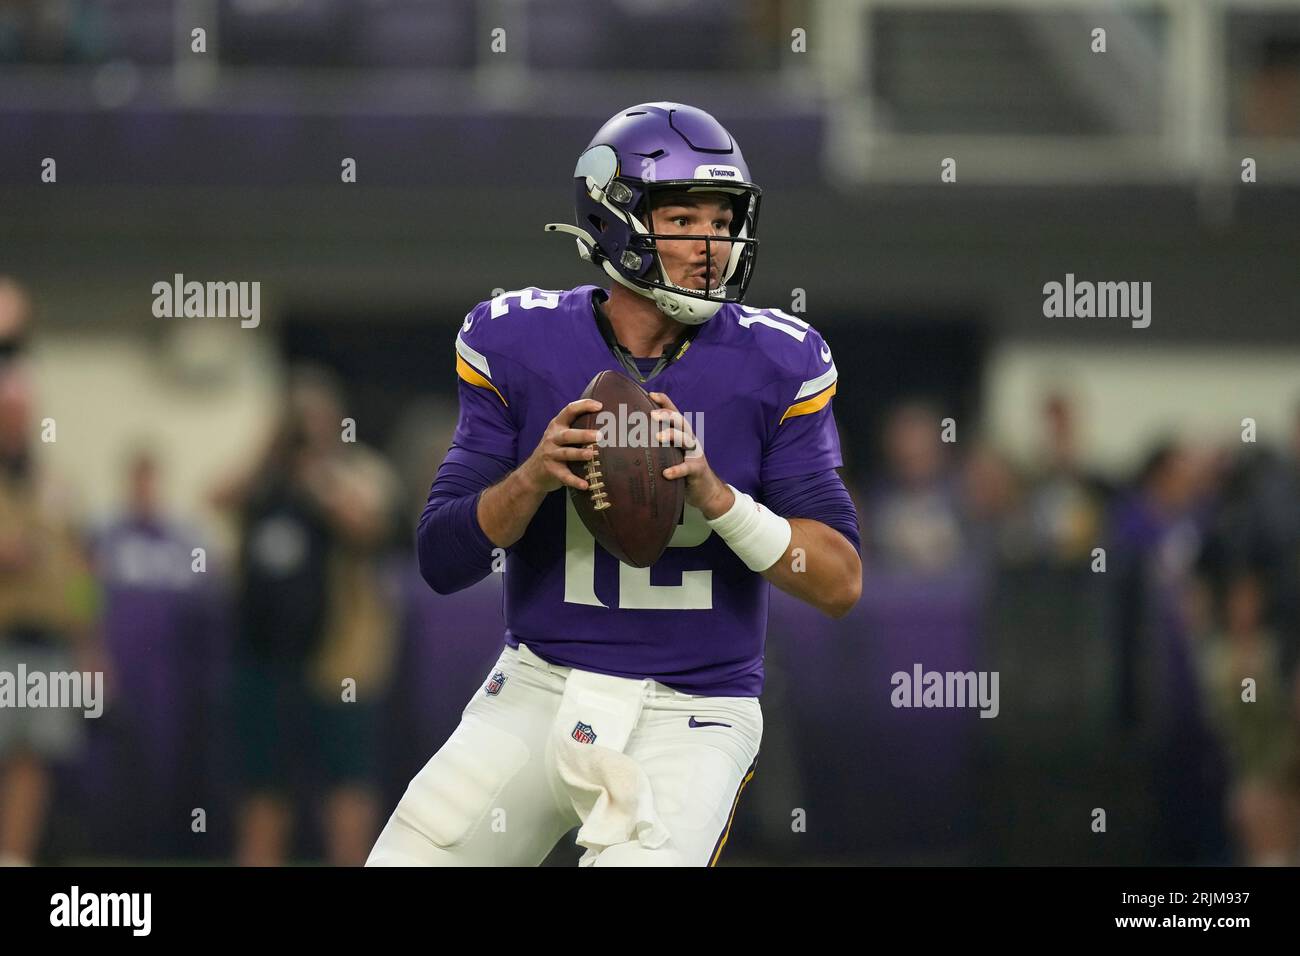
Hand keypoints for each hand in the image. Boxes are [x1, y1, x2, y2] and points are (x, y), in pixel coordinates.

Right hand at [519, 399, 603, 494]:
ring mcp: (550, 454)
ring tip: (591, 455)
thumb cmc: (555, 449)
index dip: (583, 406)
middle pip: (568, 435)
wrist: (532, 472)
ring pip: (565, 453)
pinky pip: (564, 476)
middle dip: (583, 434)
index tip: (599, 406)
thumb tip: (607, 419)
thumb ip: (576, 426)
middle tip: (599, 435)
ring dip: (579, 454)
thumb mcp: (561, 434)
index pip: (569, 411)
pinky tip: (586, 485)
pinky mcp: (551, 471)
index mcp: (557, 425)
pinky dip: (575, 481)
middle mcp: (552, 438)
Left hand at [648, 391, 734, 519]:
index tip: (650, 394)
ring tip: (658, 437)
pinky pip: (687, 468)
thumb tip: (630, 438)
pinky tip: (666, 473)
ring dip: (672, 436)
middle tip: (652, 414)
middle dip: (667, 415)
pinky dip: (677, 470)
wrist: (705, 490)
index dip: (665, 402)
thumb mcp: (670, 453)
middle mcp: (689, 440)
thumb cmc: (681, 469)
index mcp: (682, 434)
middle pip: (680, 422)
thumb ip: (657, 444)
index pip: (674, 413)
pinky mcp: (697, 470)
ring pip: (686, 439)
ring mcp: (695, 454)